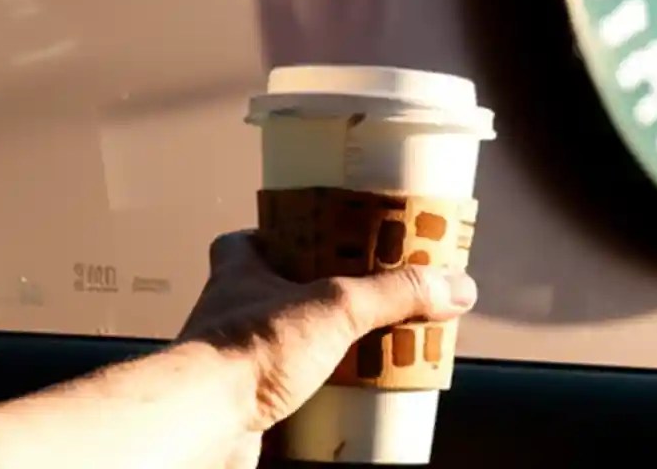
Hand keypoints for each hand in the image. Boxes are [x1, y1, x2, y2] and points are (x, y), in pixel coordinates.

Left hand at [176, 230, 477, 467]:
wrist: (203, 421)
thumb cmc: (246, 351)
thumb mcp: (337, 306)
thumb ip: (396, 294)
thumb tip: (453, 285)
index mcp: (241, 272)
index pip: (247, 239)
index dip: (278, 235)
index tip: (317, 236)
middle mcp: (232, 312)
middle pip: (275, 291)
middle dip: (316, 295)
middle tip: (363, 295)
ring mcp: (236, 360)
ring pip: (284, 344)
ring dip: (319, 346)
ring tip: (367, 346)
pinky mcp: (246, 403)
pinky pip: (287, 392)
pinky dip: (315, 394)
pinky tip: (347, 397)